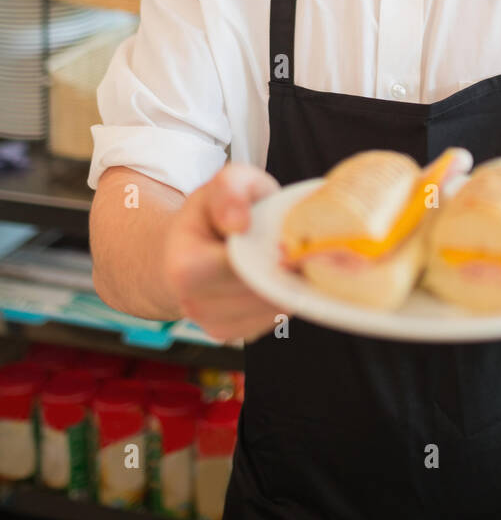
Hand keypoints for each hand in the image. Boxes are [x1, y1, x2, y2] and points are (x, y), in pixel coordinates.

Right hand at [162, 163, 289, 342]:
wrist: (185, 249)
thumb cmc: (211, 214)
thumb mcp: (223, 183)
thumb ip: (230, 189)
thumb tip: (238, 223)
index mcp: (185, 266)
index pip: (239, 268)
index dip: (269, 254)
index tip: (286, 238)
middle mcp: (193, 304)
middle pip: (259, 293)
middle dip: (285, 270)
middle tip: (297, 248)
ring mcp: (211, 326)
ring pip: (270, 310)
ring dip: (287, 285)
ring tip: (285, 259)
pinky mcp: (229, 335)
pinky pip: (270, 321)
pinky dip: (282, 298)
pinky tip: (277, 276)